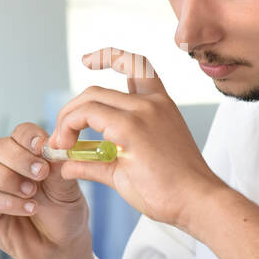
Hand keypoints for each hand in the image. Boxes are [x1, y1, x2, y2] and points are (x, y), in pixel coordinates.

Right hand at [0, 121, 91, 258]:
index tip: (42, 148)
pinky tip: (28, 208)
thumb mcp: (68, 189)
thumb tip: (53, 146)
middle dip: (20, 159)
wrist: (60, 246)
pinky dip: (7, 202)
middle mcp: (6, 164)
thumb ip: (59, 167)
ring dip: (8, 178)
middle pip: (0, 146)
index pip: (21, 133)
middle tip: (40, 174)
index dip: (29, 138)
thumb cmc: (63, 214)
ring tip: (32, 193)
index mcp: (28, 153)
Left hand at [50, 47, 224, 232]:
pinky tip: (66, 148)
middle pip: (97, 90)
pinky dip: (69, 127)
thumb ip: (96, 162)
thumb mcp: (128, 170)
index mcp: (160, 105)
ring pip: (90, 99)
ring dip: (67, 119)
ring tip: (61, 145)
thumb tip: (66, 164)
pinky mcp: (131, 128)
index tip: (87, 60)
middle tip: (61, 138)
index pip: (135, 66)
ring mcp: (143, 112)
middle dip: (71, 110)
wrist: (197, 203)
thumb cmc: (170, 191)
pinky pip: (87, 115)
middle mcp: (152, 103)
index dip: (109, 56)